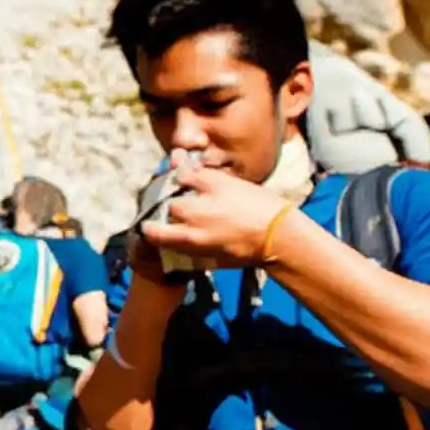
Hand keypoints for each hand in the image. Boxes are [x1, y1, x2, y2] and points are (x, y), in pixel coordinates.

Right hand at [139, 157, 292, 268]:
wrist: (279, 234)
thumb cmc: (249, 252)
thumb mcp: (215, 259)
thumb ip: (192, 251)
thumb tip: (177, 246)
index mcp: (191, 239)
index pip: (153, 232)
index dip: (151, 230)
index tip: (153, 228)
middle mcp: (193, 216)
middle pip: (168, 207)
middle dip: (171, 209)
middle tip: (182, 210)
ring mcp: (205, 194)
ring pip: (177, 185)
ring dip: (181, 187)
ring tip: (187, 189)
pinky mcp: (218, 179)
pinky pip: (194, 170)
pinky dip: (192, 172)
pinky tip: (195, 176)